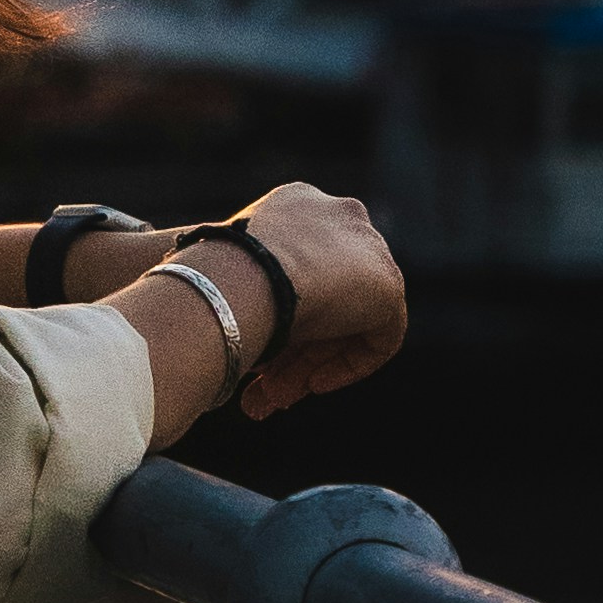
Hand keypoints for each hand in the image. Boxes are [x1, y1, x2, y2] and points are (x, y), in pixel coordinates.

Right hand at [226, 178, 403, 421]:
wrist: (245, 275)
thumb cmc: (213, 279)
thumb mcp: (222, 278)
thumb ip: (242, 295)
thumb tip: (226, 334)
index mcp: (295, 204)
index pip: (295, 270)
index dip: (276, 317)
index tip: (252, 351)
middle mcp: (336, 216)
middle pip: (321, 299)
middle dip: (290, 351)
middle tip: (262, 389)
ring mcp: (368, 248)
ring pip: (342, 322)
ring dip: (308, 364)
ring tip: (275, 398)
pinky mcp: (388, 284)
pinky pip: (377, 335)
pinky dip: (347, 365)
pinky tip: (312, 384)